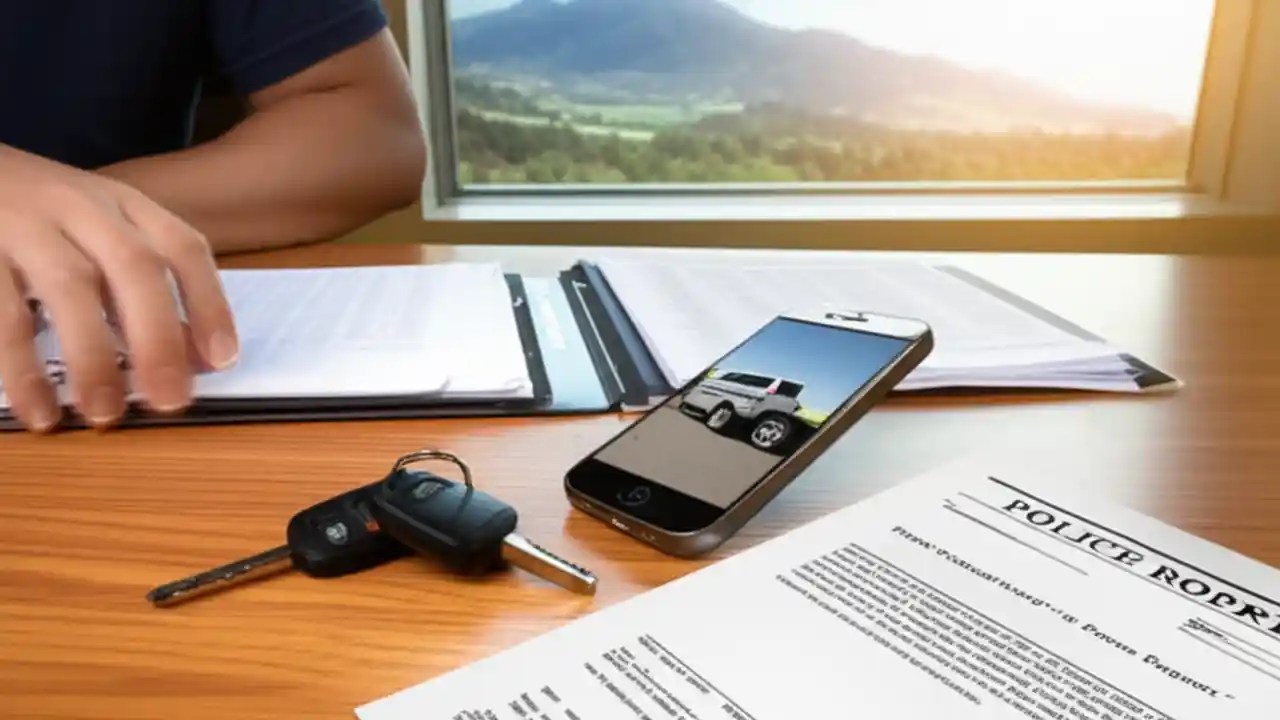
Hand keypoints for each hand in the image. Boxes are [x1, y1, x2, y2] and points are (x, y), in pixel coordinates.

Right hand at [0, 146, 237, 431]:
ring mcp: (24, 224)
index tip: (221, 360)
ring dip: (92, 355)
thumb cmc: (38, 217)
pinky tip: (39, 408)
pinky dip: (21, 366)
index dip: (208, 303)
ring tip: (104, 413)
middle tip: (168, 400)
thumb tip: (199, 360)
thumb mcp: (98, 234)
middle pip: (134, 265)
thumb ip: (142, 291)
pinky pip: (2, 313)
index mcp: (124, 205)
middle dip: (157, 336)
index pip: (181, 246)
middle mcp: (80, 208)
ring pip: (69, 286)